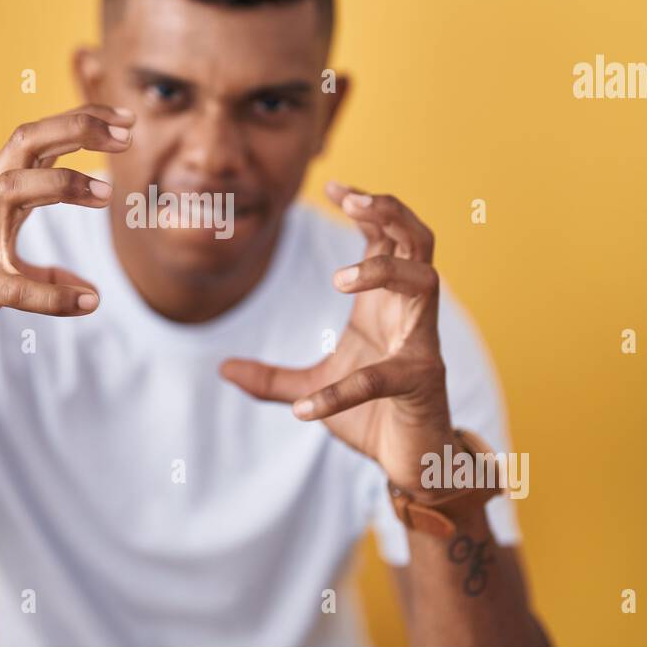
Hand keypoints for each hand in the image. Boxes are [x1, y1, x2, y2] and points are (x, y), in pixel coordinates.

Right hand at [0, 105, 133, 364]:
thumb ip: (37, 274)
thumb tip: (82, 290)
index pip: (34, 141)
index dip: (79, 123)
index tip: (126, 120)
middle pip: (24, 143)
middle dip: (75, 128)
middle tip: (128, 132)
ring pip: (13, 192)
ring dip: (63, 185)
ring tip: (108, 194)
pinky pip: (13, 287)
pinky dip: (52, 295)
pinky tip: (88, 301)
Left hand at [220, 180, 456, 493]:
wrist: (412, 462)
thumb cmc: (374, 414)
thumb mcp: (312, 390)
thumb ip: (271, 380)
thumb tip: (222, 369)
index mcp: (387, 302)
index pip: (388, 235)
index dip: (367, 205)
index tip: (333, 184)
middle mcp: (410, 312)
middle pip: (419, 239)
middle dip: (390, 211)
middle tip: (353, 200)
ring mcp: (421, 344)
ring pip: (424, 280)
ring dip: (383, 269)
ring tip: (337, 280)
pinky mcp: (422, 383)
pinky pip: (383, 376)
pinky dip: (340, 391)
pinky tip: (304, 410)